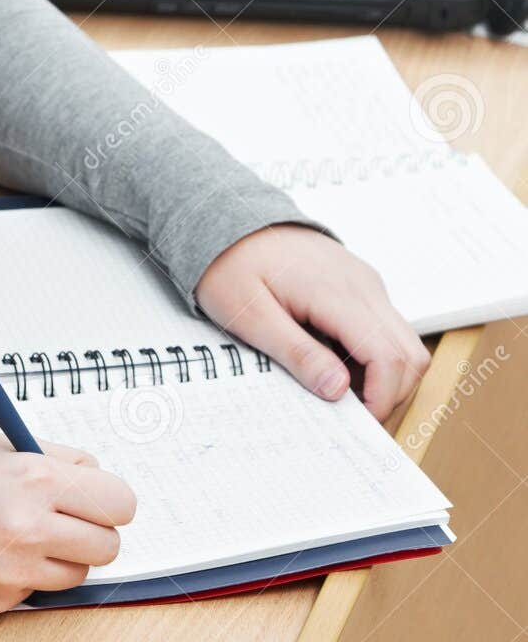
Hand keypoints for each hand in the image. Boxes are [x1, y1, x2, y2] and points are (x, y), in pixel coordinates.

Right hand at [0, 434, 136, 614]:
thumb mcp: (6, 446)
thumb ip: (59, 460)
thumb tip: (98, 478)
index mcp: (37, 480)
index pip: (118, 503)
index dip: (113, 501)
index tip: (103, 501)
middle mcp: (30, 528)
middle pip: (107, 546)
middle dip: (94, 531)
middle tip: (71, 520)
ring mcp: (15, 570)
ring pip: (78, 574)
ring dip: (64, 557)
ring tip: (31, 536)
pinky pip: (38, 591)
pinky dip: (28, 575)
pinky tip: (0, 553)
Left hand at [195, 224, 429, 420]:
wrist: (229, 217)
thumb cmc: (232, 264)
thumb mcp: (250, 316)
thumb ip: (297, 353)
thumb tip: (338, 391)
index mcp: (337, 292)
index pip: (389, 356)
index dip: (382, 398)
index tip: (358, 425)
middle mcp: (364, 286)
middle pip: (410, 354)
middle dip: (391, 394)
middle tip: (354, 419)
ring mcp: (366, 283)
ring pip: (406, 343)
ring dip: (388, 377)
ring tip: (344, 394)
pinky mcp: (361, 286)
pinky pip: (387, 328)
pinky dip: (377, 356)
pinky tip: (339, 366)